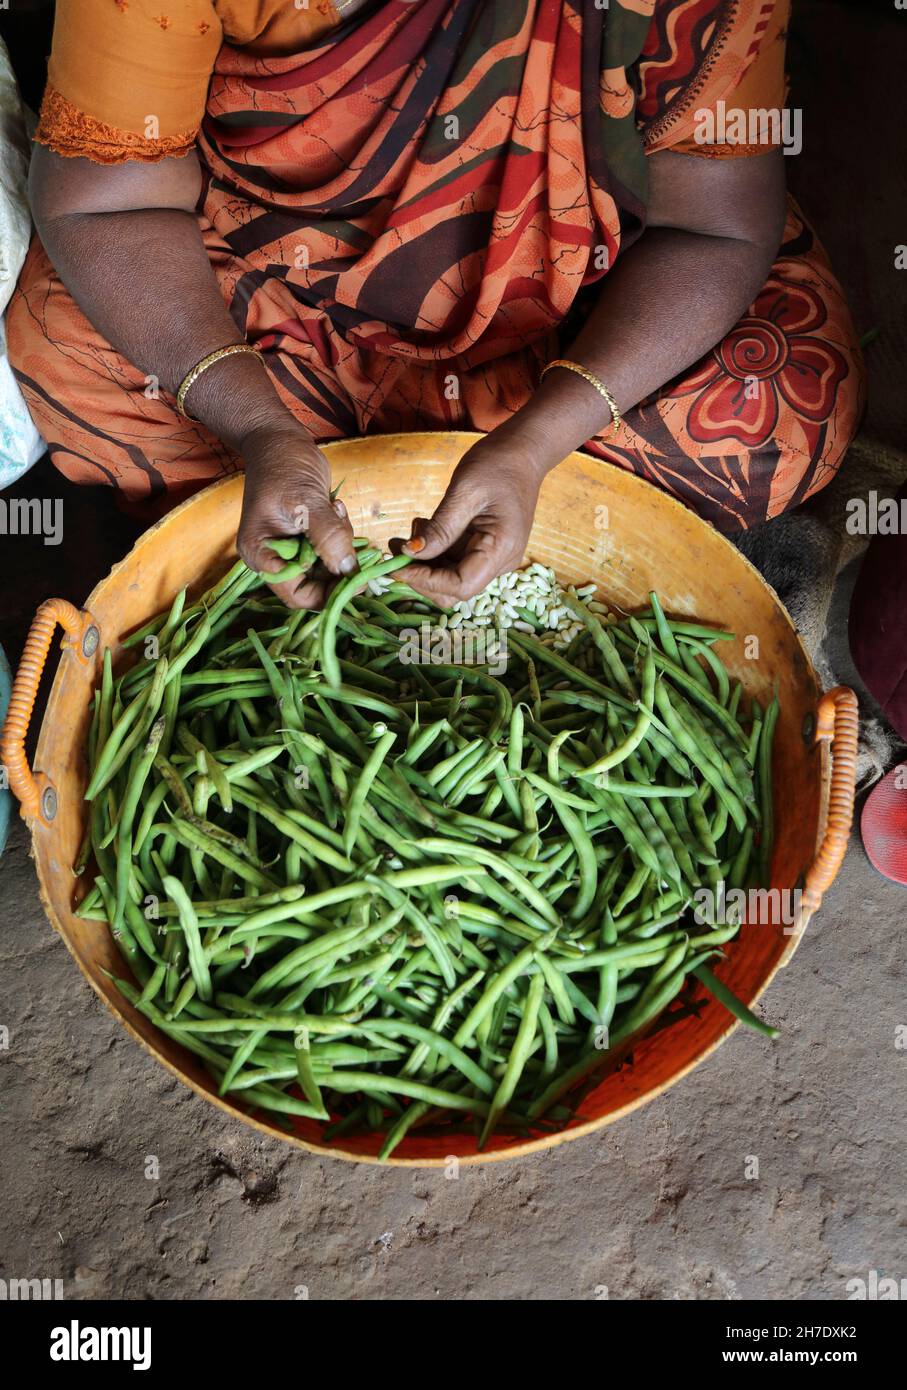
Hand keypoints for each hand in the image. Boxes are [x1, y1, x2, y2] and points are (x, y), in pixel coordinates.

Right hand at [237, 424, 355, 607]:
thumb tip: (348, 570)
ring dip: (342, 547)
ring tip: (336, 511)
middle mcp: (273, 559)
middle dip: (340, 566)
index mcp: (262, 555)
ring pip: (328, 569)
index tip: (358, 577)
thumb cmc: (283, 463)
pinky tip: (334, 508)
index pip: (298, 595)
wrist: (279, 438)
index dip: (329, 594)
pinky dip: (341, 535)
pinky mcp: (305, 538)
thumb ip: (327, 537)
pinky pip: (331, 551)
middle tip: (354, 539)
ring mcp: (290, 549)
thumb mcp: (306, 500)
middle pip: (315, 586)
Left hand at [390, 433, 548, 606]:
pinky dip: (434, 553)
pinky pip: (455, 563)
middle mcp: (501, 563)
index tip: (396, 563)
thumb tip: (410, 554)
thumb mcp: (464, 492)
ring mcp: (493, 559)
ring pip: (451, 579)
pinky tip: (427, 527)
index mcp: (501, 549)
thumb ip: (439, 528)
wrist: (523, 452)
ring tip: (416, 527)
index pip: (460, 586)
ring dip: (425, 563)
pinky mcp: (485, 551)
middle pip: (454, 590)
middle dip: (421, 575)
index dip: (425, 581)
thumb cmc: (498, 464)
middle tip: (398, 545)